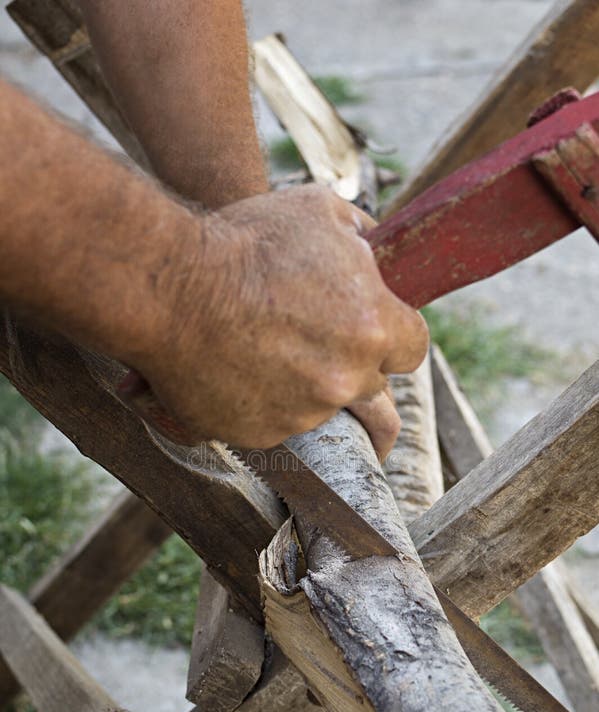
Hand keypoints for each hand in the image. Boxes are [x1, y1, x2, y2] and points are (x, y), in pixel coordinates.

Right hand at [131, 184, 428, 447]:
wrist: (169, 286)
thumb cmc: (245, 241)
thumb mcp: (318, 210)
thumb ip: (363, 235)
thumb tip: (375, 248)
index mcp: (372, 327)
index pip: (413, 349)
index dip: (392, 335)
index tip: (372, 327)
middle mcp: (344, 379)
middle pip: (368, 382)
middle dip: (347, 359)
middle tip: (309, 333)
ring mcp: (302, 413)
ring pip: (319, 403)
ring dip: (302, 380)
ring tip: (259, 343)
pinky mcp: (261, 434)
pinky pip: (274, 421)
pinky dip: (261, 400)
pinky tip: (234, 366)